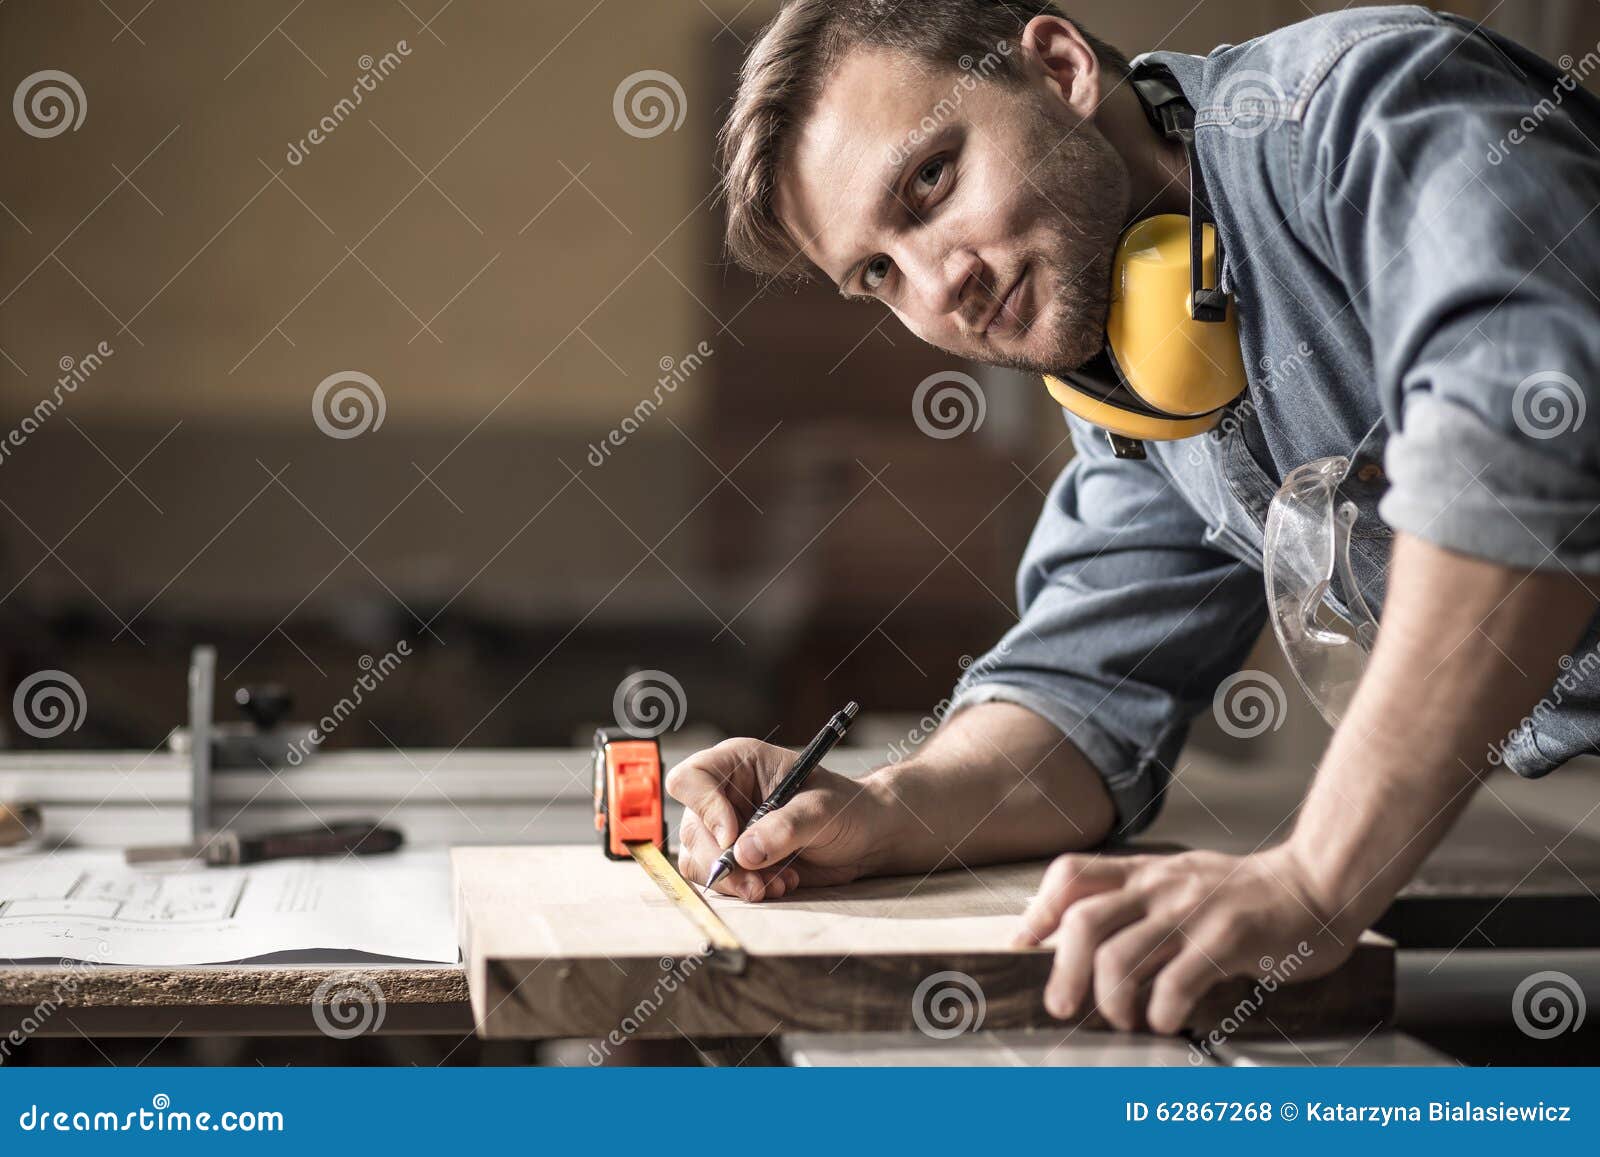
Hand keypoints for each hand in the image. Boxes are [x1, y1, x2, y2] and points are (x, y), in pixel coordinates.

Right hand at [665, 738, 892, 900]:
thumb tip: (743, 853)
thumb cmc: (847, 808)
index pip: (691, 778)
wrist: (864, 838)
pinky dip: (743, 888)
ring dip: (736, 880)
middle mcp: (725, 793)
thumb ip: (784, 828)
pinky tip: (779, 884)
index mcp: (740, 763)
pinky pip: (717, 879)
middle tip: (758, 881)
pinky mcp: (734, 858)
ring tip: (778, 883)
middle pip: (693, 828)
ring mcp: (726, 827)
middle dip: (724, 861)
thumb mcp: (821, 810)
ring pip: (699, 858)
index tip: (733, 837)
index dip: (704, 808)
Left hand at [1012, 846, 1356, 1033]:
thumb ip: (1134, 900)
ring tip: (1124, 1019)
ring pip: (1120, 957)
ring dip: (1111, 1001)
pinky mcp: (1228, 938)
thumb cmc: (1243, 893)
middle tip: (1064, 1006)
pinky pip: (1176, 981)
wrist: (1315, 884)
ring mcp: (1192, 911)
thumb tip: (1079, 933)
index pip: (1071, 875)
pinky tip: (1165, 1020)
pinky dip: (1160, 1011)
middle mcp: (1159, 887)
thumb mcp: (1177, 881)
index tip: (1027, 944)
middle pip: (1083, 923)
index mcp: (1143, 872)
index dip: (1039, 910)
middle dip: (1063, 972)